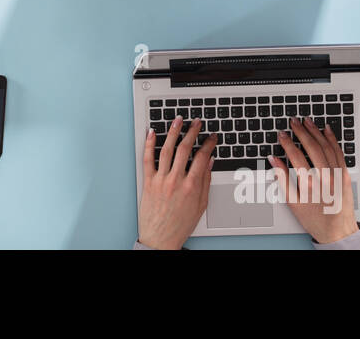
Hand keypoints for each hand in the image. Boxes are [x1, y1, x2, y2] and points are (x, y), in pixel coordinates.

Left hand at [137, 117, 216, 249]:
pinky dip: (149, 144)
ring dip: (173, 132)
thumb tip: (209, 162)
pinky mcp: (148, 182)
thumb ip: (205, 182)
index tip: (211, 136)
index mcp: (191, 186)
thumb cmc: (180, 224)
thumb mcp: (201, 205)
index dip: (208, 143)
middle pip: (185, 149)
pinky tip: (152, 132)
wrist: (160, 238)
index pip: (202, 157)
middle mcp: (175, 180)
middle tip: (196, 122)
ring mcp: (160, 180)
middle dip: (192, 132)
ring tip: (178, 120)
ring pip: (167, 149)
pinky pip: (147, 159)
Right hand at [269, 117, 358, 243]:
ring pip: (327, 147)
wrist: (338, 232)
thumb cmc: (314, 219)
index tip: (281, 134)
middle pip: (312, 147)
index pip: (296, 156)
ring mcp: (338, 176)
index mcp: (310, 185)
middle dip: (301, 132)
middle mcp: (325, 179)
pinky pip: (339, 153)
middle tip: (294, 121)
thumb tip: (274, 161)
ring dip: (316, 132)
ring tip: (307, 121)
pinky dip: (332, 140)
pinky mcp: (346, 176)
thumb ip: (282, 179)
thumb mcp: (293, 203)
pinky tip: (326, 130)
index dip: (287, 143)